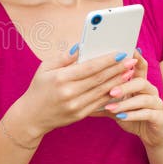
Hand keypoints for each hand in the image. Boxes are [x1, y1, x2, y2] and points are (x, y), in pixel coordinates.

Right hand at [15, 49, 138, 141]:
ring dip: (118, 81)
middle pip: (99, 79)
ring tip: (130, 72)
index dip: (107, 60)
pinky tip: (120, 87)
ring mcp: (76, 105)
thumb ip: (64, 57)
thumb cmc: (38, 89)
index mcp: (61, 78)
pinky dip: (112, 94)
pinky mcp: (80, 115)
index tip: (120, 53)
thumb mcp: (45, 68)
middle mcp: (69, 93)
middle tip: (131, 61)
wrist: (32, 117)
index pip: (89, 67)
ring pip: (103, 91)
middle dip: (117, 69)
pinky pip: (100, 103)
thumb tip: (81, 46)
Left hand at [105, 51, 162, 147]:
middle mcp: (150, 90)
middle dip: (125, 85)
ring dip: (126, 102)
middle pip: (140, 81)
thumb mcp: (115, 103)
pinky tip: (120, 117)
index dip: (134, 59)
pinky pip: (147, 114)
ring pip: (143, 99)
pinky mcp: (159, 117)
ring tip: (111, 106)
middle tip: (110, 90)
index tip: (122, 54)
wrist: (150, 133)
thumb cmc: (130, 114)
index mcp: (140, 82)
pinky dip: (132, 115)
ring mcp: (156, 103)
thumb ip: (102, 95)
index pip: (139, 66)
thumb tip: (79, 89)